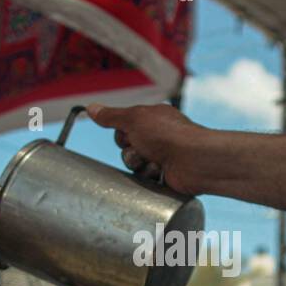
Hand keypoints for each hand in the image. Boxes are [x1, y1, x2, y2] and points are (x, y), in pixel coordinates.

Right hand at [87, 103, 214, 194]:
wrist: (194, 160)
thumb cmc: (167, 134)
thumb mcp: (133, 119)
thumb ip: (111, 116)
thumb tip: (91, 107)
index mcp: (153, 118)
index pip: (124, 127)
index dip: (122, 134)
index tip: (127, 135)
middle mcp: (159, 136)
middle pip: (128, 148)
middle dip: (130, 152)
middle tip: (142, 150)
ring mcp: (164, 155)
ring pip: (135, 164)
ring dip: (140, 165)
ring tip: (154, 162)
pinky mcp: (167, 174)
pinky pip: (146, 178)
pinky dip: (150, 176)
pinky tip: (161, 172)